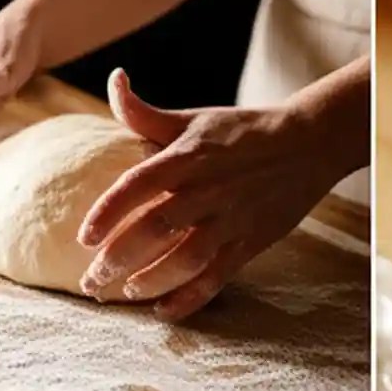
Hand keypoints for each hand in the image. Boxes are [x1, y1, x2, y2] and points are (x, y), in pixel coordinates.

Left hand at [77, 68, 349, 321]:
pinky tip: (163, 310)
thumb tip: (114, 80)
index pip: (137, 186)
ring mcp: (232, 219)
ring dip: (151, 281)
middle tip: (90, 281)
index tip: (83, 238)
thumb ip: (146, 113)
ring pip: (186, 259)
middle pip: (156, 230)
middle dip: (118, 260)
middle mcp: (208, 190)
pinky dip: (190, 298)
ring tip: (125, 293)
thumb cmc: (243, 131)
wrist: (309, 143)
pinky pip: (217, 277)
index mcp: (187, 157)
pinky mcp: (251, 242)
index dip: (108, 213)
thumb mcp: (195, 119)